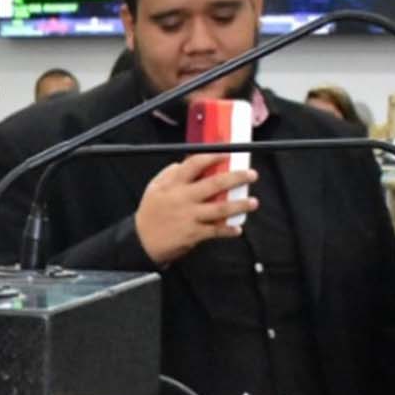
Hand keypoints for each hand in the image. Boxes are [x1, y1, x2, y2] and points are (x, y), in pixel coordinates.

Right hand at [131, 154, 258, 266]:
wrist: (141, 242)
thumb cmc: (149, 214)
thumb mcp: (154, 188)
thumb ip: (169, 174)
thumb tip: (184, 163)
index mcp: (173, 184)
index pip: (195, 164)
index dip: (213, 156)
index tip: (228, 152)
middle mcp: (183, 198)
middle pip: (214, 184)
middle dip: (236, 178)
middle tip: (251, 175)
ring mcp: (190, 216)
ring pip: (220, 209)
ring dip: (239, 205)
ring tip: (253, 202)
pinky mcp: (193, 234)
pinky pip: (215, 231)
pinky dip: (228, 230)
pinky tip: (237, 229)